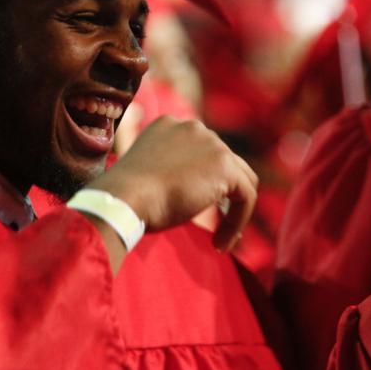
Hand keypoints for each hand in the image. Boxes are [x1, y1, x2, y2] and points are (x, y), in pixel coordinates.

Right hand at [91, 116, 257, 250]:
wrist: (124, 199)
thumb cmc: (127, 198)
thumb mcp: (148, 177)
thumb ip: (171, 174)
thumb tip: (192, 194)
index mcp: (170, 126)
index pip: (200, 152)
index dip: (204, 182)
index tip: (196, 210)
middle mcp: (193, 128)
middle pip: (224, 162)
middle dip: (222, 195)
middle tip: (214, 227)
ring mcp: (211, 143)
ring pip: (240, 180)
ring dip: (233, 212)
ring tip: (219, 239)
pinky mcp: (225, 166)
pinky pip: (246, 196)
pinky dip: (237, 222)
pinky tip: (219, 243)